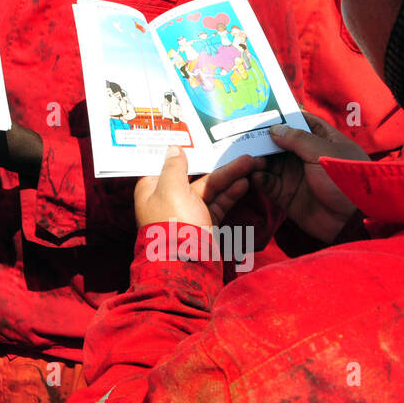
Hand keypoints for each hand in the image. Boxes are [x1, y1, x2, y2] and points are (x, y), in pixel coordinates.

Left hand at [134, 147, 258, 228]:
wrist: (185, 265)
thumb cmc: (172, 223)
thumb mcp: (170, 188)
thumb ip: (174, 166)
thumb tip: (174, 148)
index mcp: (152, 187)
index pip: (169, 163)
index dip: (186, 151)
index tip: (203, 137)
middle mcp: (168, 197)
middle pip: (195, 174)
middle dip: (219, 164)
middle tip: (241, 152)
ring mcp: (187, 211)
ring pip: (210, 188)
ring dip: (230, 176)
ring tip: (251, 163)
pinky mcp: (203, 222)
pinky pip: (217, 203)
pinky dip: (230, 193)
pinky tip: (245, 183)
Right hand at [251, 112, 366, 243]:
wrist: (351, 220)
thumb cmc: (344, 178)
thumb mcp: (323, 152)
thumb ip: (297, 139)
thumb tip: (274, 129)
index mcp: (322, 140)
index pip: (300, 122)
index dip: (283, 116)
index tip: (260, 110)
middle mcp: (306, 156)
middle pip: (279, 142)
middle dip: (261, 138)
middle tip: (240, 133)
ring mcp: (295, 176)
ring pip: (269, 162)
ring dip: (256, 158)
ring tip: (243, 155)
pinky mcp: (286, 195)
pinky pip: (267, 183)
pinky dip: (257, 177)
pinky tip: (251, 173)